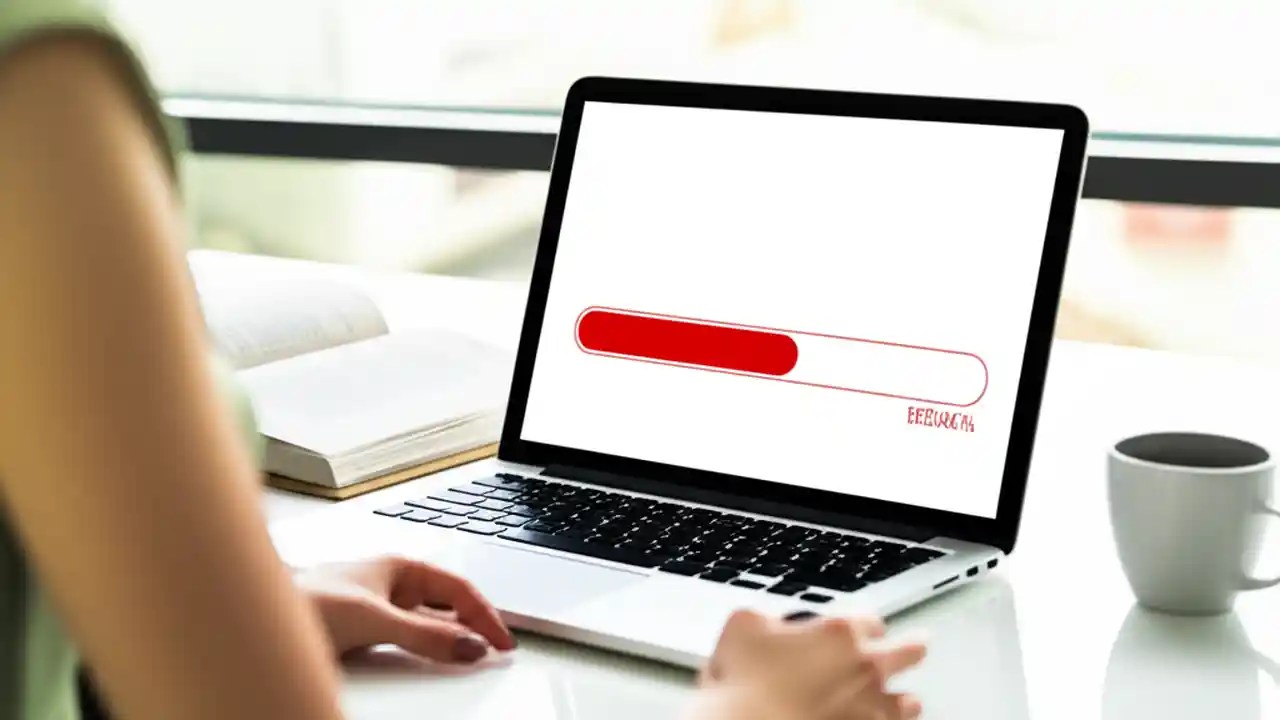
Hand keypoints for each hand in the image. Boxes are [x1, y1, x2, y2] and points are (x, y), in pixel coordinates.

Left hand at [294, 555, 515, 663]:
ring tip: (471, 655)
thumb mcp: (373, 619)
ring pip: (429, 622)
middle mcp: (391, 584)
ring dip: (451, 637)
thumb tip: (468, 646)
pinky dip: (428, 649)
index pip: (458, 588)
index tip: (501, 642)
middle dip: (474, 624)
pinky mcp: (365, 631)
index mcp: (398, 566)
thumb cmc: (304, 601)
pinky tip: (433, 659)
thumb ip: (424, 635)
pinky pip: (410, 638)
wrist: (255, 618)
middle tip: (497, 650)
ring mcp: (379, 608)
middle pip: (447, 604)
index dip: (484, 614)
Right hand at [688, 609, 924, 719]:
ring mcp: (870, 709)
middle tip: (917, 647)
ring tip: (908, 700)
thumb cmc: (743, 682)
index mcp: (839, 633)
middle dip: (911, 648)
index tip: (860, 631)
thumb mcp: (742, 626)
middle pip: (909, 652)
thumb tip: (768, 619)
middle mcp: (864, 668)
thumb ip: (766, 617)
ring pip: (908, 702)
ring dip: (906, 699)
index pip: (870, 620)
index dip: (864, 625)